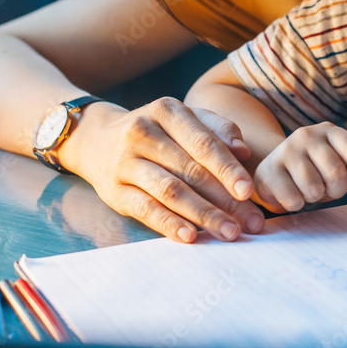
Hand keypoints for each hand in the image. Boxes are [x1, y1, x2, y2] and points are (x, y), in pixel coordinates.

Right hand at [57, 97, 265, 242]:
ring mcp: (126, 162)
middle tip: (251, 221)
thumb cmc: (157, 130)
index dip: (227, 168)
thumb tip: (244, 151)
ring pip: (171, 191)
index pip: (203, 143)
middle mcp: (143, 133)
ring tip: (229, 231)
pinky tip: (191, 236)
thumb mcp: (185, 119)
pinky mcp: (114, 190)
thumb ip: (218, 130)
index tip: (248, 191)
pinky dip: (169, 224)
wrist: (96, 140)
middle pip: (191, 171)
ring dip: (203, 215)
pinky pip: (145, 209)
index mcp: (167, 111)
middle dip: (225, 199)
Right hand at [253, 122, 346, 213]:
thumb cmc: (315, 169)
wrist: (275, 168)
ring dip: (316, 198)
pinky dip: (298, 204)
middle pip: (336, 171)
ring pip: (314, 187)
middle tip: (329, 190)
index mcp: (331, 131)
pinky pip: (293, 198)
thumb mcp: (342, 167)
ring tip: (310, 190)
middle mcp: (307, 135)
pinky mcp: (268, 170)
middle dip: (337, 190)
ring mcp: (286, 150)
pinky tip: (293, 194)